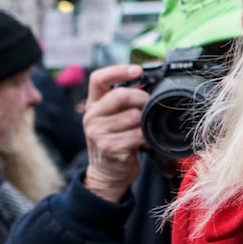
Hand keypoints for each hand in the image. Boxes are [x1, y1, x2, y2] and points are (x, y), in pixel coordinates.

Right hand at [82, 65, 147, 202]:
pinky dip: (147, 137)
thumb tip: (148, 82)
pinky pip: (137, 135)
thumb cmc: (115, 140)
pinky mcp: (109, 148)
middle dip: (142, 99)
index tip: (137, 70)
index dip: (118, 71)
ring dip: (146, 121)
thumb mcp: (112, 118)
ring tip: (146, 127)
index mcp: (93, 104)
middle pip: (121, 95)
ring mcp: (98, 133)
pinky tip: (145, 141)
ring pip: (132, 116)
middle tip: (150, 106)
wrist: (107, 173)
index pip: (98, 79)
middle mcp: (91, 116)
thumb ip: (123, 101)